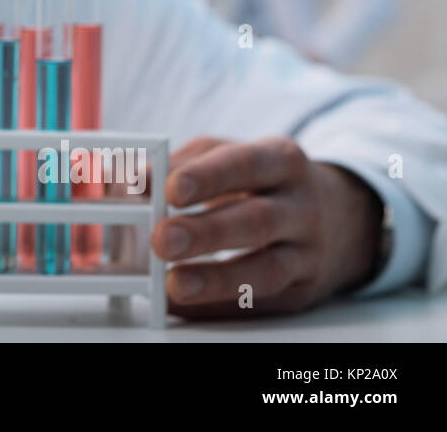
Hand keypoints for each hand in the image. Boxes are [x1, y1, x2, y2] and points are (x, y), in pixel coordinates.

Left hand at [150, 136, 383, 317]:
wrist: (341, 218)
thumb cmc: (262, 181)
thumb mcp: (230, 157)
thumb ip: (178, 164)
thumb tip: (124, 180)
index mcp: (281, 160)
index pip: (246, 164)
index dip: (209, 177)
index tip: (171, 188)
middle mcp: (301, 207)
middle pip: (257, 221)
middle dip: (208, 232)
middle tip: (161, 239)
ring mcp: (307, 253)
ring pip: (267, 270)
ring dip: (216, 280)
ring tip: (173, 284)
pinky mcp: (302, 292)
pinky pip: (259, 304)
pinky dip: (217, 307)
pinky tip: (180, 306)